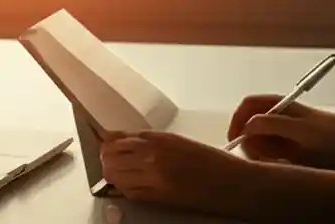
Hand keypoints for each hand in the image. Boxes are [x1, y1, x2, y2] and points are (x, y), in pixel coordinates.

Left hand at [99, 130, 254, 215]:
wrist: (230, 183)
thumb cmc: (210, 161)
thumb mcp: (178, 142)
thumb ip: (150, 141)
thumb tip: (125, 141)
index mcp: (159, 138)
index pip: (118, 138)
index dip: (107, 141)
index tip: (104, 143)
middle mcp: (152, 155)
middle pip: (110, 156)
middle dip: (106, 158)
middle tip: (110, 160)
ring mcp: (153, 176)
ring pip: (114, 174)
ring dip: (112, 173)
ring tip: (119, 173)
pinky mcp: (157, 196)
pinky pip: (128, 191)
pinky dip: (124, 188)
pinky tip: (130, 185)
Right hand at [228, 94, 334, 168]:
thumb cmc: (328, 133)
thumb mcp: (299, 129)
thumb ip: (271, 125)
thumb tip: (247, 127)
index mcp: (276, 104)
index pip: (245, 107)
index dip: (236, 122)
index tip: (236, 141)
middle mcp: (275, 115)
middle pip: (247, 127)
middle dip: (250, 144)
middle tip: (262, 158)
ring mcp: (280, 131)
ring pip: (257, 143)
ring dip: (262, 155)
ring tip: (279, 162)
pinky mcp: (286, 145)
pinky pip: (268, 154)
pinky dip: (271, 161)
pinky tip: (286, 164)